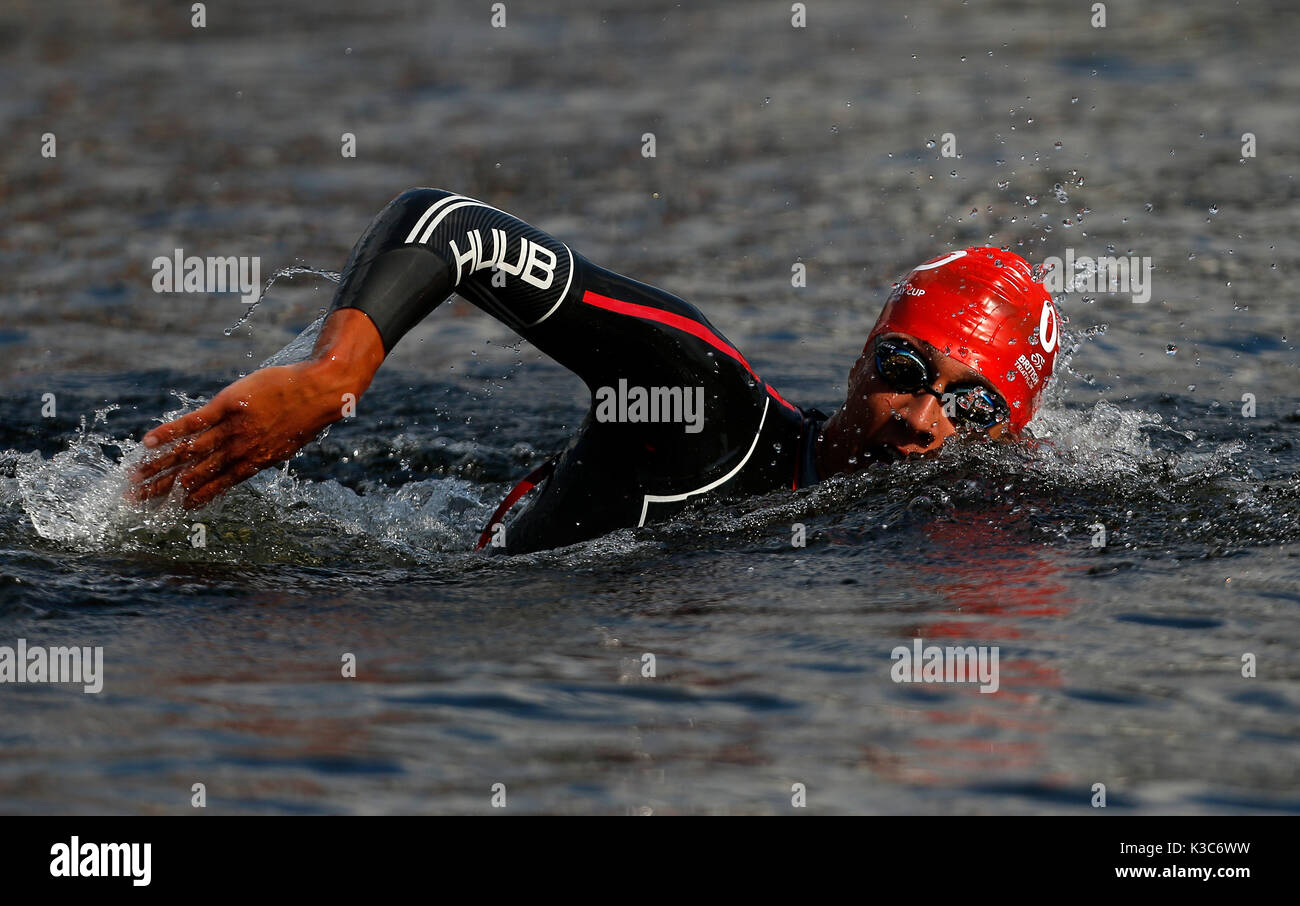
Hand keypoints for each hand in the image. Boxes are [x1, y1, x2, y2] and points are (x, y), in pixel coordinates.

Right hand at [127, 362, 343, 507]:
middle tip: (137, 501)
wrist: (321, 390)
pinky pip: (194, 422)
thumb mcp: (287, 442)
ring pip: (189, 451)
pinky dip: (170, 433)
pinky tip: (148, 442)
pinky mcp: (229, 405)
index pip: (216, 486)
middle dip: (164, 490)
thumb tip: (249, 461)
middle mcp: (240, 451)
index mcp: (254, 463)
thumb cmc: (307, 413)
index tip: (173, 509)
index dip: (192, 498)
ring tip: (134, 477)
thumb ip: (263, 453)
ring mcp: (234, 429)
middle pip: (194, 474)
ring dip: (158, 465)